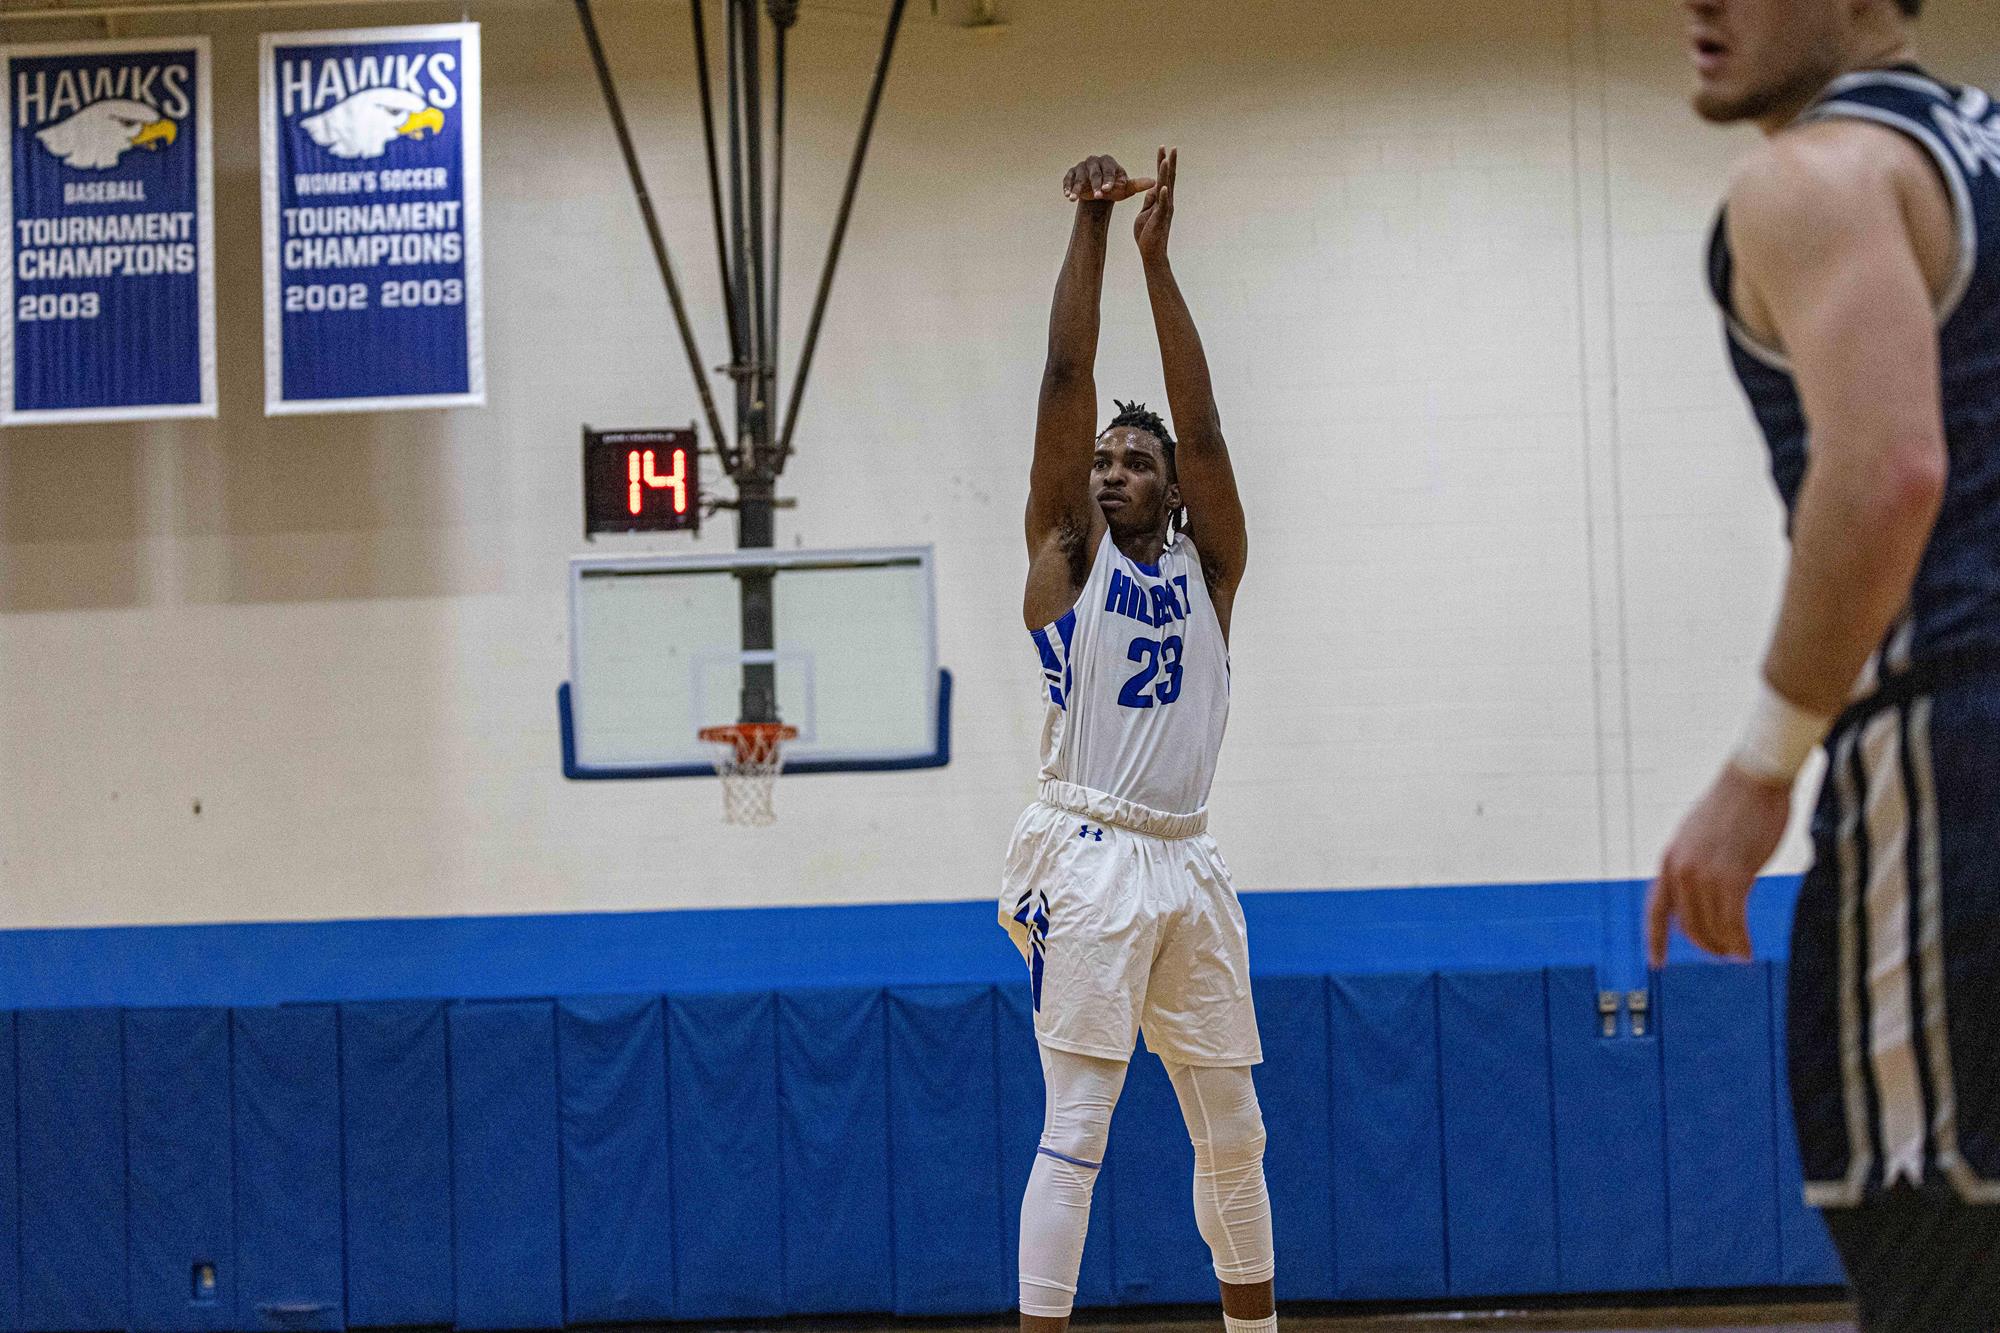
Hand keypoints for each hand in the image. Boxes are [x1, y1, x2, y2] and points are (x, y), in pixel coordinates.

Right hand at [1063, 154, 1153, 203]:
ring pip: (1080, 176)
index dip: (1108, 180)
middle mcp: (1094, 161)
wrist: (1098, 194)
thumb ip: (1138, 185)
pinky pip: (1068, 179)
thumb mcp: (1125, 189)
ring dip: (1077, 187)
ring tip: (1074, 198)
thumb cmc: (1114, 190)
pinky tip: (1067, 196)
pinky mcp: (1071, 173)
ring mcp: (1081, 167)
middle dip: (1095, 185)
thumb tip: (1155, 181)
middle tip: (1098, 196)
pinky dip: (1067, 187)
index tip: (1108, 190)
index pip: (1109, 170)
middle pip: (1094, 173)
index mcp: (1109, 162)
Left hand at [1134, 146, 1175, 261]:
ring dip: (1166, 174)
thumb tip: (1153, 188)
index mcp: (1161, 199)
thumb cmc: (1147, 234)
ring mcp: (1165, 210)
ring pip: (1166, 188)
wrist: (1151, 252)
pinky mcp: (1160, 219)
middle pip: (1168, 178)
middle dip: (1169, 162)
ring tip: (1166, 160)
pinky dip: (1162, 196)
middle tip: (1171, 147)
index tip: (1163, 149)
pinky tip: (1163, 186)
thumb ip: (1149, 200)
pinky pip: (1162, 205)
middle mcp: (1166, 202)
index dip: (1162, 163)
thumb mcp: (1145, 213)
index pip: (1162, 177)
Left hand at [1646, 763, 1793, 967]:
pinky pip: (1733, 922)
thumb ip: (1695, 862)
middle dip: (1706, 944)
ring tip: (1739, 954)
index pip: (1656, 909)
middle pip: (1688, 925)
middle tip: (1723, 954)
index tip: (1655, 962)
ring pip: (1711, 927)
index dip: (1655, 939)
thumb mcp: (1699, 835)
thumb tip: (1702, 886)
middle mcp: (1681, 870)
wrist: (1753, 778)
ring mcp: (1705, 874)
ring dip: (1725, 946)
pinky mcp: (1734, 876)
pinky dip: (1740, 941)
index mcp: (1669, 859)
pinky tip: (1747, 952)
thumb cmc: (1734, 804)